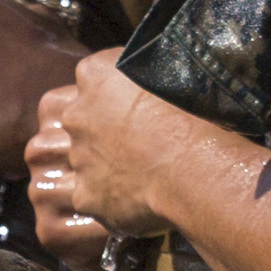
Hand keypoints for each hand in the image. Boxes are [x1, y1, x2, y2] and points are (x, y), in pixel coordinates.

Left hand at [21, 65, 185, 254]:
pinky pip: (95, 197)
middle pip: (81, 120)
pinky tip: (140, 199)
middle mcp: (76, 114)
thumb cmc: (193, 114)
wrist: (194, 166)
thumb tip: (145, 74)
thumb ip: (144, 71)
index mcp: (94, 73)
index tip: (138, 105)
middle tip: (138, 142)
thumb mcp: (170, 71)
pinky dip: (113, 200)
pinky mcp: (85, 196)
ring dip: (106, 166)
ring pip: (86, 161)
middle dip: (102, 131)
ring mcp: (77, 158)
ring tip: (142, 173)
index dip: (115, 93)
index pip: (93, 77)